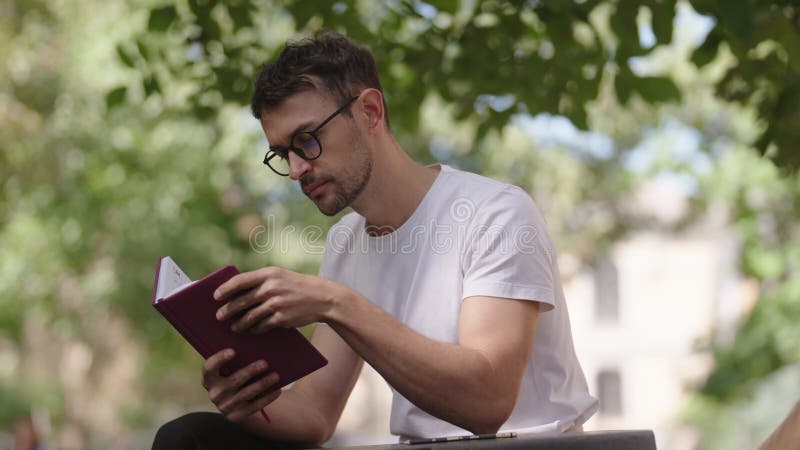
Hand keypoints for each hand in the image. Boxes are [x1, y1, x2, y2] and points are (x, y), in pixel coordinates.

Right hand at [202, 349, 281, 421]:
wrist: (238, 400)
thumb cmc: (236, 374)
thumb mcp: (232, 367)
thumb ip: (237, 357)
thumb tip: (254, 341)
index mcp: (209, 378)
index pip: (209, 368)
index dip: (219, 359)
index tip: (233, 351)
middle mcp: (214, 393)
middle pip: (233, 381)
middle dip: (250, 371)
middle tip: (265, 363)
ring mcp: (224, 406)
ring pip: (246, 394)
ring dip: (262, 384)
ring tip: (276, 375)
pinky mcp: (235, 416)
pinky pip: (254, 406)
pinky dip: (267, 398)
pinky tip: (278, 390)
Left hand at [214, 266, 339, 332]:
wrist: (322, 298)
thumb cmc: (298, 286)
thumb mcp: (281, 276)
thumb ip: (262, 281)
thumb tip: (238, 291)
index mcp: (269, 273)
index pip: (240, 280)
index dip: (225, 289)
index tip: (215, 296)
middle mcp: (271, 287)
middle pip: (242, 301)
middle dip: (228, 310)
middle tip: (219, 316)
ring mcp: (276, 303)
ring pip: (250, 316)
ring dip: (239, 324)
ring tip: (234, 327)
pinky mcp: (281, 318)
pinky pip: (262, 326)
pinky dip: (255, 329)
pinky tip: (252, 331)